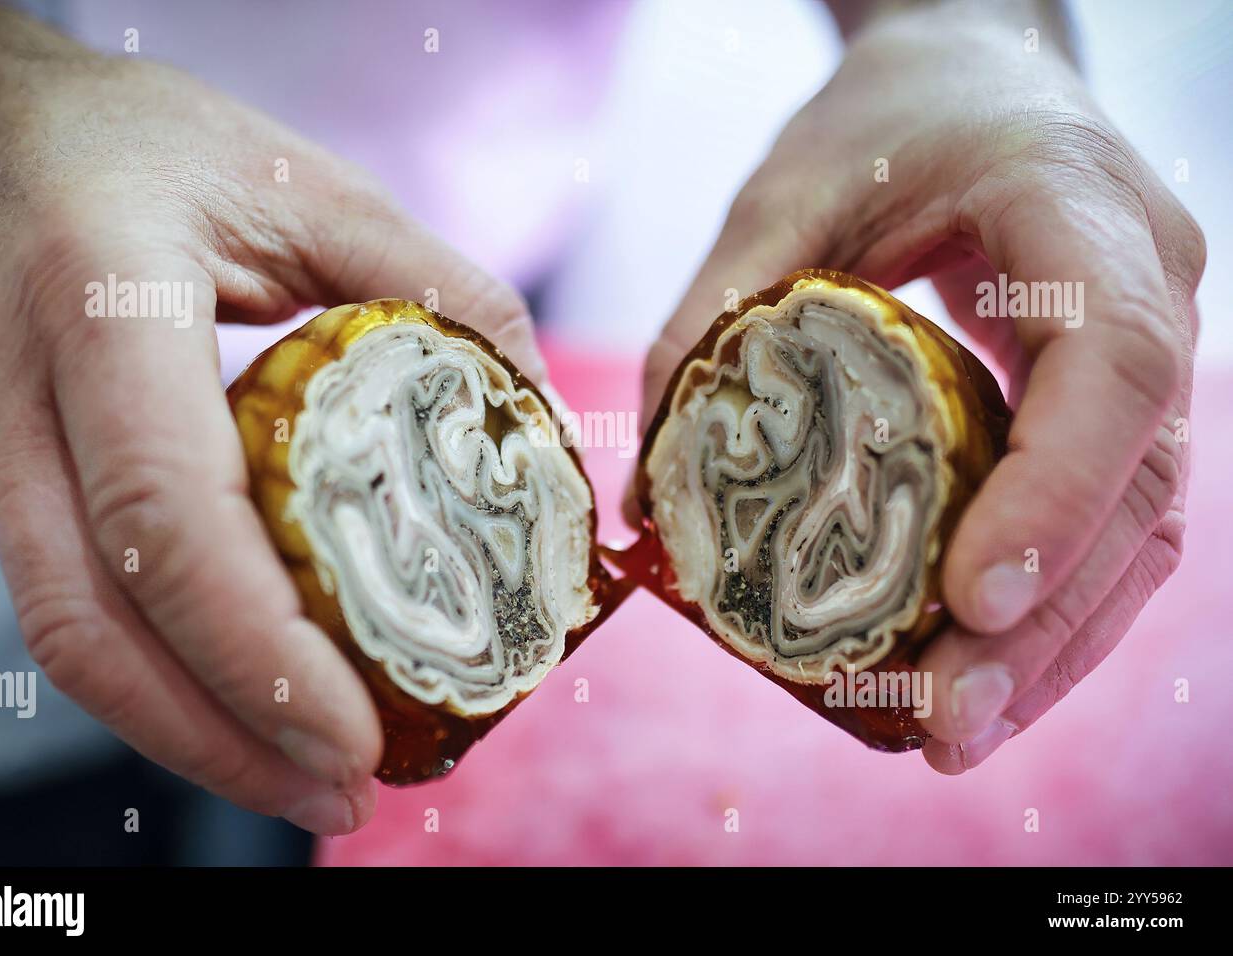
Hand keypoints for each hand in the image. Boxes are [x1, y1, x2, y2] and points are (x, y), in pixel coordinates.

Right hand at [0, 2, 542, 829]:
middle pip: (94, 626)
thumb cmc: (142, 143)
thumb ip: (432, 281)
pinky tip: (246, 700)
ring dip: (189, 734)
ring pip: (68, 640)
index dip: (256, 647)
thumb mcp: (301, 185)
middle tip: (346, 793)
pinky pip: (71, 604)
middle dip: (223, 740)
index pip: (162, 513)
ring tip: (310, 781)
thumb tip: (535, 408)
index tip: (354, 732)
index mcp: (96, 306)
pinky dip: (162, 674)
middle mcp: (10, 399)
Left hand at [638, 1, 1202, 770]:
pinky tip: (984, 680)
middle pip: (1139, 480)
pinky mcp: (1120, 401)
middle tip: (944, 723)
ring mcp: (1153, 347)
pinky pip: (1115, 520)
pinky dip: (1056, 611)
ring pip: (1142, 524)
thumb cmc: (885, 121)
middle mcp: (1151, 286)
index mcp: (1080, 212)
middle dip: (1046, 620)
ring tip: (954, 736)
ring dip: (1056, 645)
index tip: (969, 601)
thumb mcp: (786, 192)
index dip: (1051, 493)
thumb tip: (644, 496)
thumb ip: (714, 315)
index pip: (1109, 366)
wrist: (972, 75)